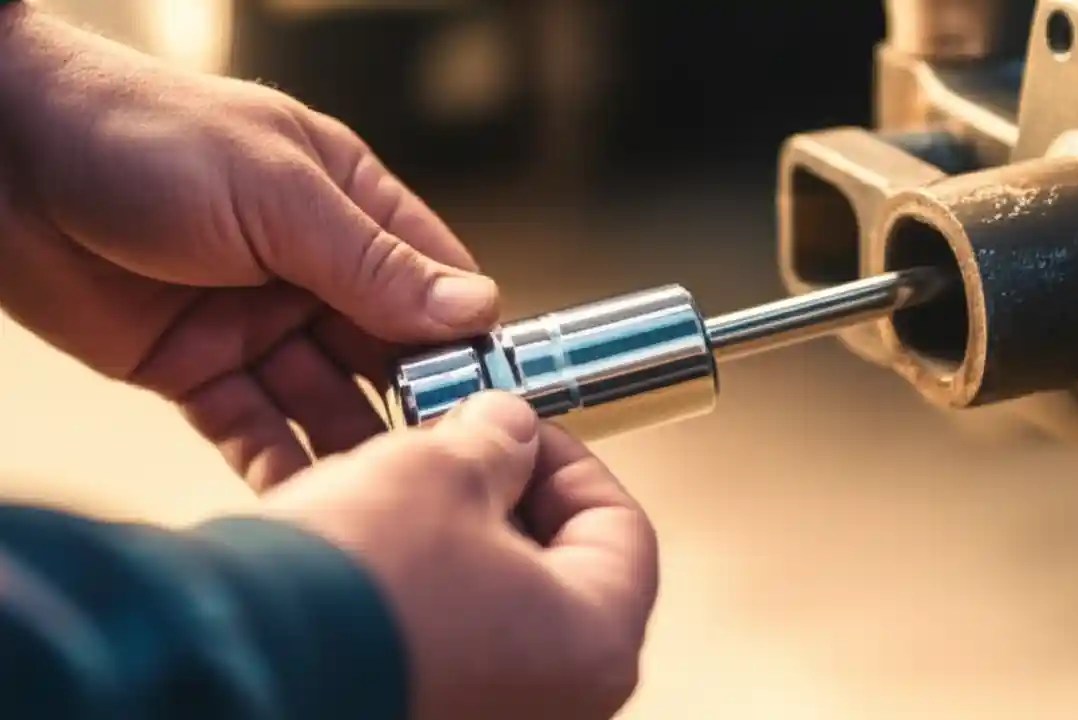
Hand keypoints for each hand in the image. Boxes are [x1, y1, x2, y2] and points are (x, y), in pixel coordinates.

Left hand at [0, 8, 497, 487]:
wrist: (1, 162)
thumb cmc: (141, 136)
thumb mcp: (275, 192)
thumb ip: (372, 259)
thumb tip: (475, 309)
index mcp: (346, 205)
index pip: (432, 281)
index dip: (467, 338)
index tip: (497, 396)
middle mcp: (311, 269)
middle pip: (388, 351)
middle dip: (418, 403)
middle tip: (449, 463)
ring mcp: (255, 323)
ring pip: (326, 399)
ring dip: (358, 446)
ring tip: (393, 496)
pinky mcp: (198, 371)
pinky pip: (253, 428)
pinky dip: (283, 465)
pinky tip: (319, 501)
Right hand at [263, 393, 659, 718]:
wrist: (236, 664)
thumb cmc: (352, 593)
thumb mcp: (441, 471)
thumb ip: (496, 440)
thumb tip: (506, 430)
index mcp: (593, 642)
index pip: (620, 527)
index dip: (567, 458)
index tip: (523, 429)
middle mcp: (554, 701)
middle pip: (556, 567)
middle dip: (503, 494)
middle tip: (461, 450)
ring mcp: (486, 714)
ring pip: (489, 601)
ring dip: (451, 535)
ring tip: (403, 485)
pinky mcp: (420, 712)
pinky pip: (435, 637)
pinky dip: (414, 585)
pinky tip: (367, 539)